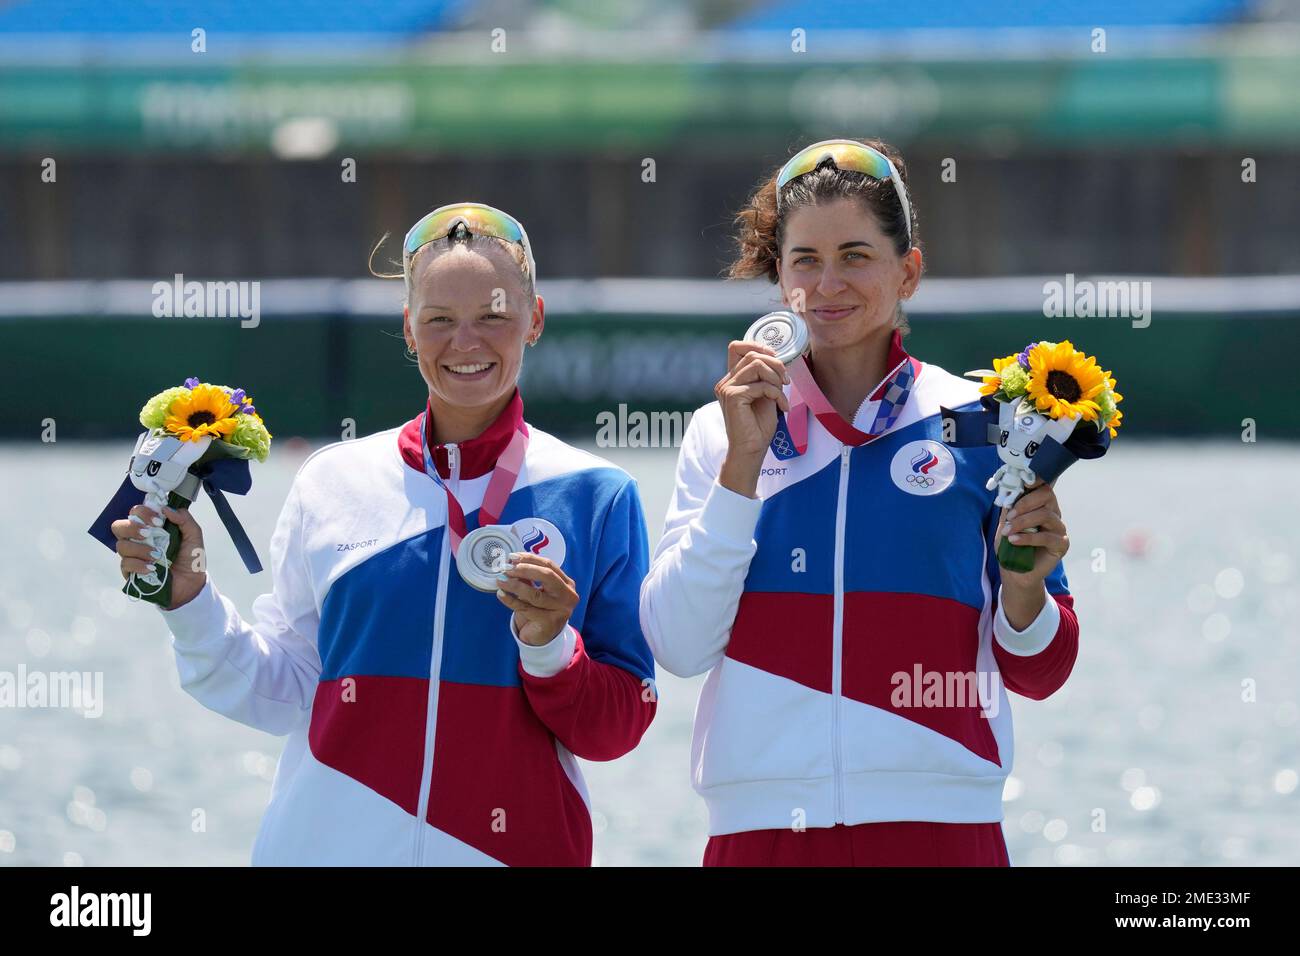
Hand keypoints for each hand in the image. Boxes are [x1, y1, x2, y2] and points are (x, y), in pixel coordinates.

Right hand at [111, 504, 207, 609]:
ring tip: (157, 556)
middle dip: (132, 527)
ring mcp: (133, 555)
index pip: (136, 512)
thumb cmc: (191, 558)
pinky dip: (138, 565)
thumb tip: (166, 509)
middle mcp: (138, 539)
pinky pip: (125, 564)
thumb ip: (184, 519)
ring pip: (121, 546)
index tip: (158, 520)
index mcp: (151, 527)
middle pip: (119, 526)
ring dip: (139, 549)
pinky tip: (152, 568)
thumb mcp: (194, 535)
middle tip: (148, 533)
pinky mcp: (131, 572)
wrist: (192, 583)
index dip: (143, 512)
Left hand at [495, 553, 578, 646]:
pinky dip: (511, 600)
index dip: (530, 559)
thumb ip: (528, 577)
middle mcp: (568, 596)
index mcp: (567, 584)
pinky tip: (501, 594)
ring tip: (500, 580)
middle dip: (524, 569)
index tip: (512, 557)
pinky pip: (527, 609)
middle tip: (507, 568)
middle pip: (547, 576)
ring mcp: (561, 610)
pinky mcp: (549, 623)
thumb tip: (511, 563)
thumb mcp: (535, 591)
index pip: (549, 565)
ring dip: (515, 585)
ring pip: (535, 594)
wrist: (541, 639)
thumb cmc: (538, 611)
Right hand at [715, 340, 790, 496]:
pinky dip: (776, 394)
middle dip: (775, 363)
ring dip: (776, 377)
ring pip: (756, 364)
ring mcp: (727, 388)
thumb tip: (777, 358)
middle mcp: (726, 381)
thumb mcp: (766, 394)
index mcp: (732, 379)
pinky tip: (782, 407)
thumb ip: (766, 376)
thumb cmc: (759, 426)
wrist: (752, 449)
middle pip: (752, 354)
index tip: (776, 360)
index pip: (737, 347)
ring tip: (783, 393)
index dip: (758, 346)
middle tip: (786, 381)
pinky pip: (760, 385)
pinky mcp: (733, 397)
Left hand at [997, 476, 1068, 586]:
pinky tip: (1014, 541)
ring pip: (1045, 515)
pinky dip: (1027, 537)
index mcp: (1041, 506)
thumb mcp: (1005, 524)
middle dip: (1025, 504)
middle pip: (1047, 496)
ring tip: (1007, 532)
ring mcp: (1059, 529)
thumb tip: (1008, 491)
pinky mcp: (1062, 544)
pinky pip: (1046, 537)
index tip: (1020, 486)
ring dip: (1023, 522)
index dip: (1034, 482)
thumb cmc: (1010, 546)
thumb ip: (1009, 508)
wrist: (1015, 572)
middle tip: (1009, 516)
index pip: (1043, 487)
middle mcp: (1053, 514)